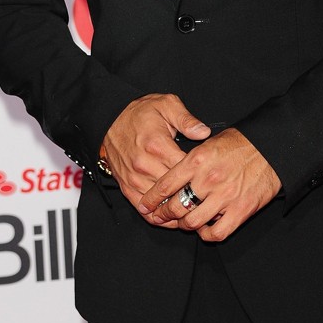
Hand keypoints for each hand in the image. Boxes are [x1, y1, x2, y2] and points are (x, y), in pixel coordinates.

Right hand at [101, 93, 210, 212]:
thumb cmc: (140, 112)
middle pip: (174, 189)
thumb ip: (186, 119)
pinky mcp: (126, 186)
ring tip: (194, 211)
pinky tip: (172, 219)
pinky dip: (158, 217)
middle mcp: (144, 164)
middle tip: (208, 198)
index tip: (211, 177)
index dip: (201, 176)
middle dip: (192, 195)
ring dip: (177, 208)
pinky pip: (143, 208)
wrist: (111, 118)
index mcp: (157, 145)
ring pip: (160, 203)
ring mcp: (134, 178)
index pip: (185, 170)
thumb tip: (203, 132)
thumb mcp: (166, 104)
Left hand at [138, 128, 280, 241]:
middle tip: (160, 216)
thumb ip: (191, 159)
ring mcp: (224, 196)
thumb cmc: (241, 143)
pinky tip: (204, 229)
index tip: (145, 204)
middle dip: (164, 214)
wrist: (271, 149)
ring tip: (182, 222)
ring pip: (192, 222)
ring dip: (183, 225)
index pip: (166, 183)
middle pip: (175, 206)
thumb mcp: (210, 141)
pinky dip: (206, 234)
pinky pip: (216, 233)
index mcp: (197, 159)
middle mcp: (208, 179)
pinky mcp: (240, 210)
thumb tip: (171, 172)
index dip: (152, 198)